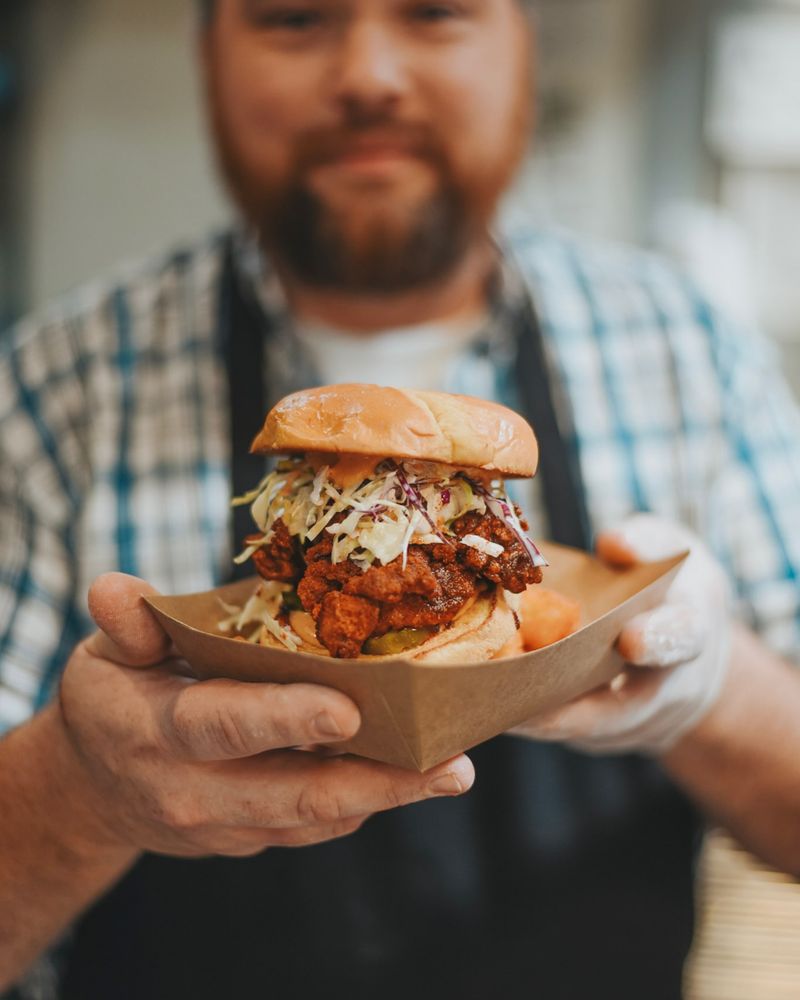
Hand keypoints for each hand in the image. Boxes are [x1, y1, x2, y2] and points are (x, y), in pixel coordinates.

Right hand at [59, 574, 473, 857]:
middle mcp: (193, 792)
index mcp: (155, 732)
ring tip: (453, 770)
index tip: (349, 710)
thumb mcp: (103, 654)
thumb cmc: (112, 701)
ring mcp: (226, 826)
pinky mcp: (252, 839)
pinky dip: (365, 800)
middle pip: (293, 792)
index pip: (224, 725)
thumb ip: (125, 623)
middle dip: (376, 780)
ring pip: (316, 817)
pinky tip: (414, 775)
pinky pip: (314, 825)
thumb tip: (114, 589)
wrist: (96, 791)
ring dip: (389, 795)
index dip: (284, 718)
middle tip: (450, 764)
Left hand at [512, 514, 731, 755]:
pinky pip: (568, 731)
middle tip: (527, 700)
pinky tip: (489, 707)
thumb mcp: (666, 549)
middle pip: (629, 706)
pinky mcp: (602, 733)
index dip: (661, 641)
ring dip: (542, 720)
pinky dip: (531, 721)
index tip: (631, 640)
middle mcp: (668, 686)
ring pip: (590, 728)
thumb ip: (644, 543)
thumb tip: (615, 544)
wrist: (681, 642)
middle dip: (579, 707)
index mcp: (688, 628)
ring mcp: (636, 719)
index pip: (684, 637)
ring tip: (493, 706)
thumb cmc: (664, 584)